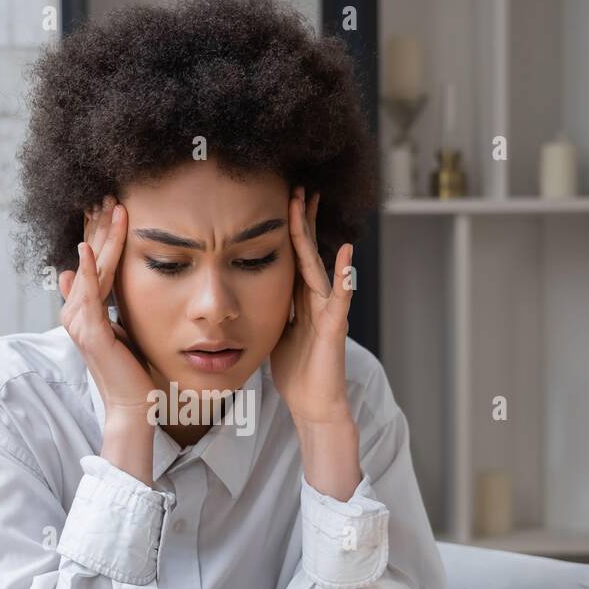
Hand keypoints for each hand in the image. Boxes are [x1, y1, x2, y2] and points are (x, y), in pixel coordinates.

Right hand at [58, 196, 153, 424]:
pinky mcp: (91, 334)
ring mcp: (80, 323)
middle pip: (88, 259)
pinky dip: (90, 271)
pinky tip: (90, 249)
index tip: (108, 203)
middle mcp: (75, 313)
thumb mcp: (117, 325)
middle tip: (105, 193)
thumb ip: (101, 301)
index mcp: (83, 309)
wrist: (134, 403)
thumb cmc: (131, 367)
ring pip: (91, 271)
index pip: (91, 261)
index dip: (97, 232)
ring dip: (98, 238)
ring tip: (106, 207)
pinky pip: (90, 296)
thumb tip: (75, 274)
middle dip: (97, 226)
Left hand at [269, 186, 355, 429]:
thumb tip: (242, 292)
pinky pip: (339, 298)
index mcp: (298, 298)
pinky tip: (346, 252)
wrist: (313, 404)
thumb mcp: (272, 331)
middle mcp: (315, 298)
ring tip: (310, 203)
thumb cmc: (295, 371)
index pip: (291, 255)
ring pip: (318, 265)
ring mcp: (326, 310)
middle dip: (301, 218)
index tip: (279, 197)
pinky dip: (344, 275)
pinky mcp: (334, 328)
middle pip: (306, 250)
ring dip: (314, 234)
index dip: (287, 228)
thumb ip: (266, 308)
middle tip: (297, 184)